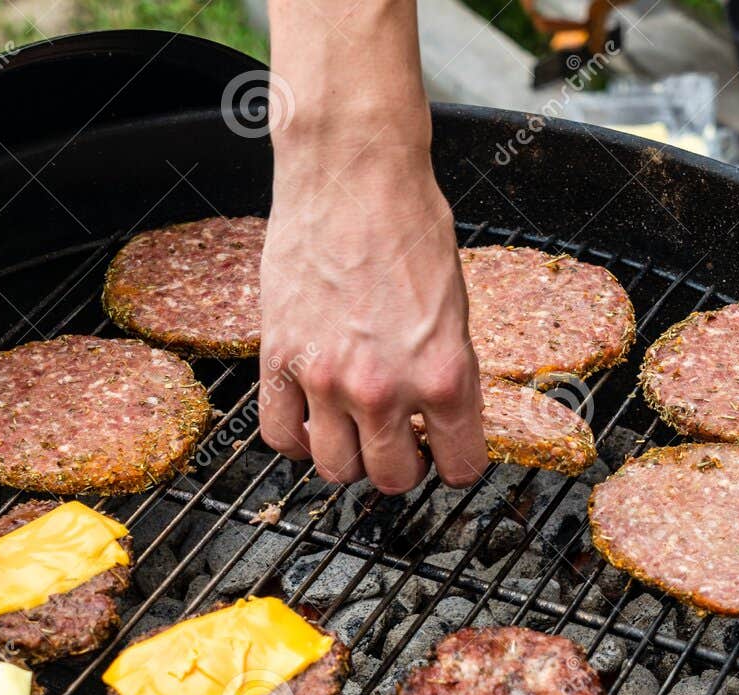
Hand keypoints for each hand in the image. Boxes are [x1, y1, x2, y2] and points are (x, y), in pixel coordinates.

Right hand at [258, 152, 484, 493]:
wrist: (351, 173)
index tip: (445, 452)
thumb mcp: (454, 306)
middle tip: (399, 441)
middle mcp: (385, 389)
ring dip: (348, 457)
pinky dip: (296, 438)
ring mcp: (326, 379)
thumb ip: (443, 371)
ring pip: (335, 469)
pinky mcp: (279, 360)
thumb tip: (435, 414)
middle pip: (391, 478)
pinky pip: (279, 435)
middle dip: (400, 466)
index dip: (455, 462)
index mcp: (444, 374)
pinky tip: (310, 418)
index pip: (460, 465)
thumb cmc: (408, 223)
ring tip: (353, 429)